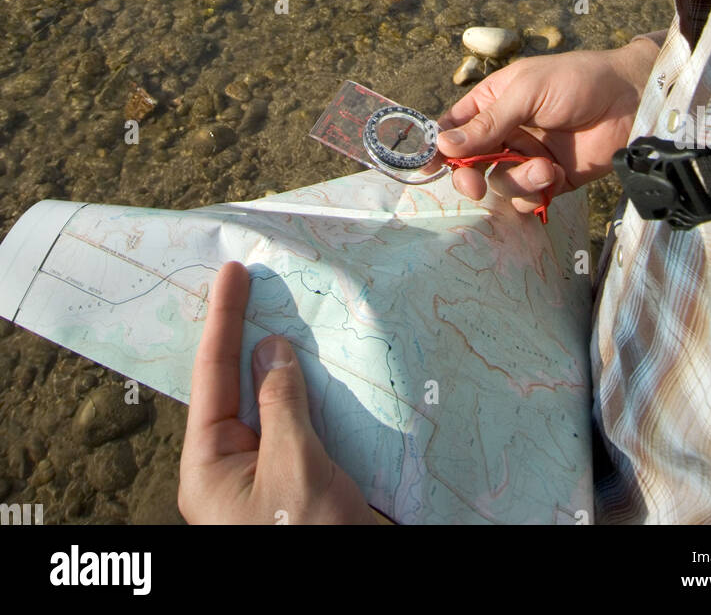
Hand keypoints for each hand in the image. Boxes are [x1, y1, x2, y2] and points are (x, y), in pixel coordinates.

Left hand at [179, 261, 382, 524]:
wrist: (356, 597)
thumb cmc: (312, 540)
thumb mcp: (294, 467)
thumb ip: (280, 403)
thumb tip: (270, 351)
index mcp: (209, 469)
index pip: (214, 377)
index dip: (225, 320)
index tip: (233, 272)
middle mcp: (231, 471)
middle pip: (239, 386)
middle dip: (252, 336)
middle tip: (261, 281)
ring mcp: (265, 480)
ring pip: (274, 404)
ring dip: (290, 363)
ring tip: (297, 312)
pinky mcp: (300, 485)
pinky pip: (300, 426)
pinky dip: (313, 393)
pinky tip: (327, 366)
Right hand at [437, 40, 657, 216]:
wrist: (630, 100)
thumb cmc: (577, 80)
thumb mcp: (527, 92)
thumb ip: (487, 122)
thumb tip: (444, 145)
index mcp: (493, 102)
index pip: (454, 129)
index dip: (439, 148)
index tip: (430, 166)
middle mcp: (506, 132)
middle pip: (470, 164)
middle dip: (469, 176)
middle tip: (473, 184)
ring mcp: (528, 156)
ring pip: (499, 183)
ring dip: (515, 181)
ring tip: (543, 168)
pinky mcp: (552, 179)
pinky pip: (527, 197)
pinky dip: (535, 192)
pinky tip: (554, 175)